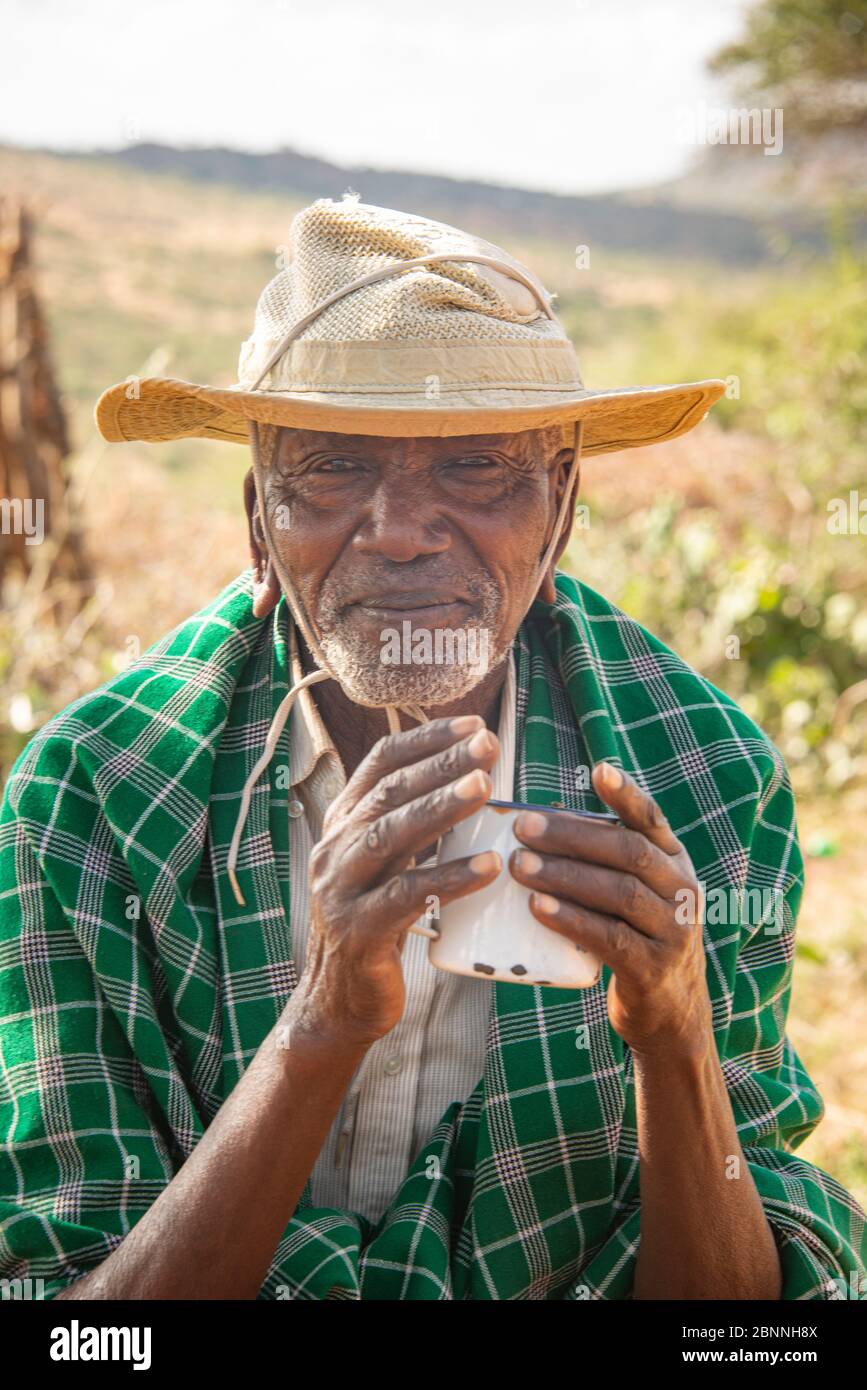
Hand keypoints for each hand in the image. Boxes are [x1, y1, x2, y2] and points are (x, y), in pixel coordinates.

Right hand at [298, 716, 500, 1048]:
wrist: (338, 1002)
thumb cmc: (376, 926)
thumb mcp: (387, 867)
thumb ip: (415, 829)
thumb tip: (476, 785)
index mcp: (344, 825)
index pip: (381, 764)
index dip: (426, 740)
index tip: (474, 725)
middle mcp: (335, 848)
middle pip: (389, 793)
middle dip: (441, 764)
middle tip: (488, 746)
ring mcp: (340, 889)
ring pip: (391, 835)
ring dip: (440, 807)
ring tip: (484, 787)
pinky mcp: (356, 930)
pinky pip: (405, 896)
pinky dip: (448, 878)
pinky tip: (488, 868)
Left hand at [509, 762, 711, 1058]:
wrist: (671, 1013)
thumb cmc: (637, 939)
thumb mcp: (638, 896)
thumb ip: (608, 864)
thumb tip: (540, 827)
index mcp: (675, 864)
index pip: (653, 821)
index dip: (628, 795)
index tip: (599, 771)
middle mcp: (681, 891)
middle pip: (628, 852)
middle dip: (572, 837)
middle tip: (523, 828)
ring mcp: (673, 931)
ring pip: (618, 892)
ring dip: (564, 875)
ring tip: (519, 866)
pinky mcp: (653, 969)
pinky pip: (609, 938)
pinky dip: (571, 919)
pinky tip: (538, 907)